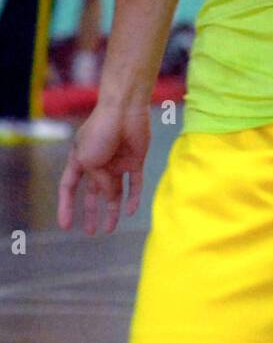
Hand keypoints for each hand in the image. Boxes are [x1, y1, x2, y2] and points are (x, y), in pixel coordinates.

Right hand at [57, 103, 150, 235]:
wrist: (124, 110)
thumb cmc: (100, 131)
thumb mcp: (89, 161)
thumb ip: (98, 182)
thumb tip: (109, 196)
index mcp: (80, 160)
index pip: (69, 188)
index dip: (66, 206)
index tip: (66, 225)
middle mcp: (98, 163)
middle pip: (94, 193)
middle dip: (91, 212)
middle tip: (91, 232)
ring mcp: (117, 162)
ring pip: (115, 192)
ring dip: (113, 210)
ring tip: (110, 228)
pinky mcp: (135, 160)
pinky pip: (135, 183)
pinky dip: (133, 197)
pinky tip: (131, 211)